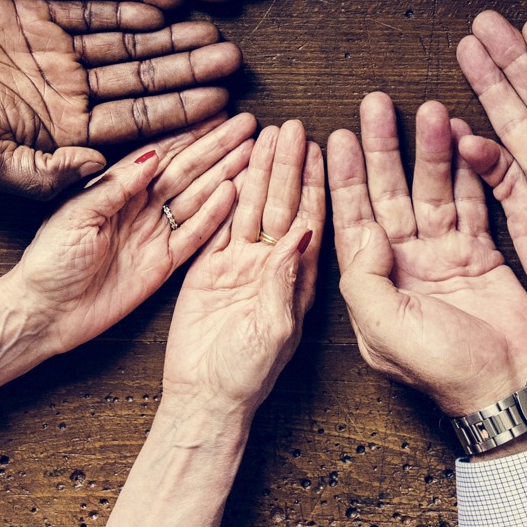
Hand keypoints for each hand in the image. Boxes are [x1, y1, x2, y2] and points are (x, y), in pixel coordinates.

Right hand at [0, 0, 241, 196]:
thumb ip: (47, 173)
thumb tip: (102, 170)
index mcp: (67, 128)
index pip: (138, 120)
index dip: (182, 111)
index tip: (224, 103)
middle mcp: (71, 89)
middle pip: (143, 77)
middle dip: (188, 69)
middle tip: (235, 57)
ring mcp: (57, 50)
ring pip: (127, 40)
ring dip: (169, 35)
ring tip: (213, 27)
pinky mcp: (39, 13)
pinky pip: (92, 7)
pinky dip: (125, 4)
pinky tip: (163, 2)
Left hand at [16, 113, 249, 357]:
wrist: (43, 314)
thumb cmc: (48, 262)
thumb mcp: (74, 215)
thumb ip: (115, 188)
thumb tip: (151, 156)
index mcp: (115, 190)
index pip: (160, 155)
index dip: (190, 134)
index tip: (217, 113)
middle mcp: (138, 208)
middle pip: (186, 171)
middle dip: (217, 148)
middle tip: (248, 126)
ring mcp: (152, 234)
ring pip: (197, 198)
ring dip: (224, 175)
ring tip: (253, 153)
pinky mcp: (162, 264)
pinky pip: (194, 236)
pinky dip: (216, 216)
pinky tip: (235, 194)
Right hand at [164, 121, 325, 412]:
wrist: (204, 400)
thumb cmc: (248, 376)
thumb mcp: (276, 329)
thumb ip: (286, 280)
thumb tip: (301, 232)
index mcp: (298, 279)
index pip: (310, 219)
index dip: (316, 182)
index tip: (323, 146)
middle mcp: (272, 266)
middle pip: (281, 204)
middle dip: (288, 165)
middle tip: (292, 126)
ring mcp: (240, 266)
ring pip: (250, 207)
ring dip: (257, 172)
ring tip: (263, 135)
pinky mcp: (207, 270)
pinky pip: (216, 225)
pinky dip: (223, 196)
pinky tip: (229, 168)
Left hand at [329, 92, 526, 415]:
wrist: (513, 391)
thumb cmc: (448, 373)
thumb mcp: (389, 331)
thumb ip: (366, 278)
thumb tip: (360, 228)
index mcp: (373, 287)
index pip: (352, 220)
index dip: (344, 177)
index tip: (337, 136)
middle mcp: (403, 267)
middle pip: (388, 195)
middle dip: (382, 148)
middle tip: (376, 103)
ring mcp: (442, 259)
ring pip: (431, 191)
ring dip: (428, 151)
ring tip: (430, 109)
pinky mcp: (480, 254)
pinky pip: (470, 202)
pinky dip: (468, 170)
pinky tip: (463, 136)